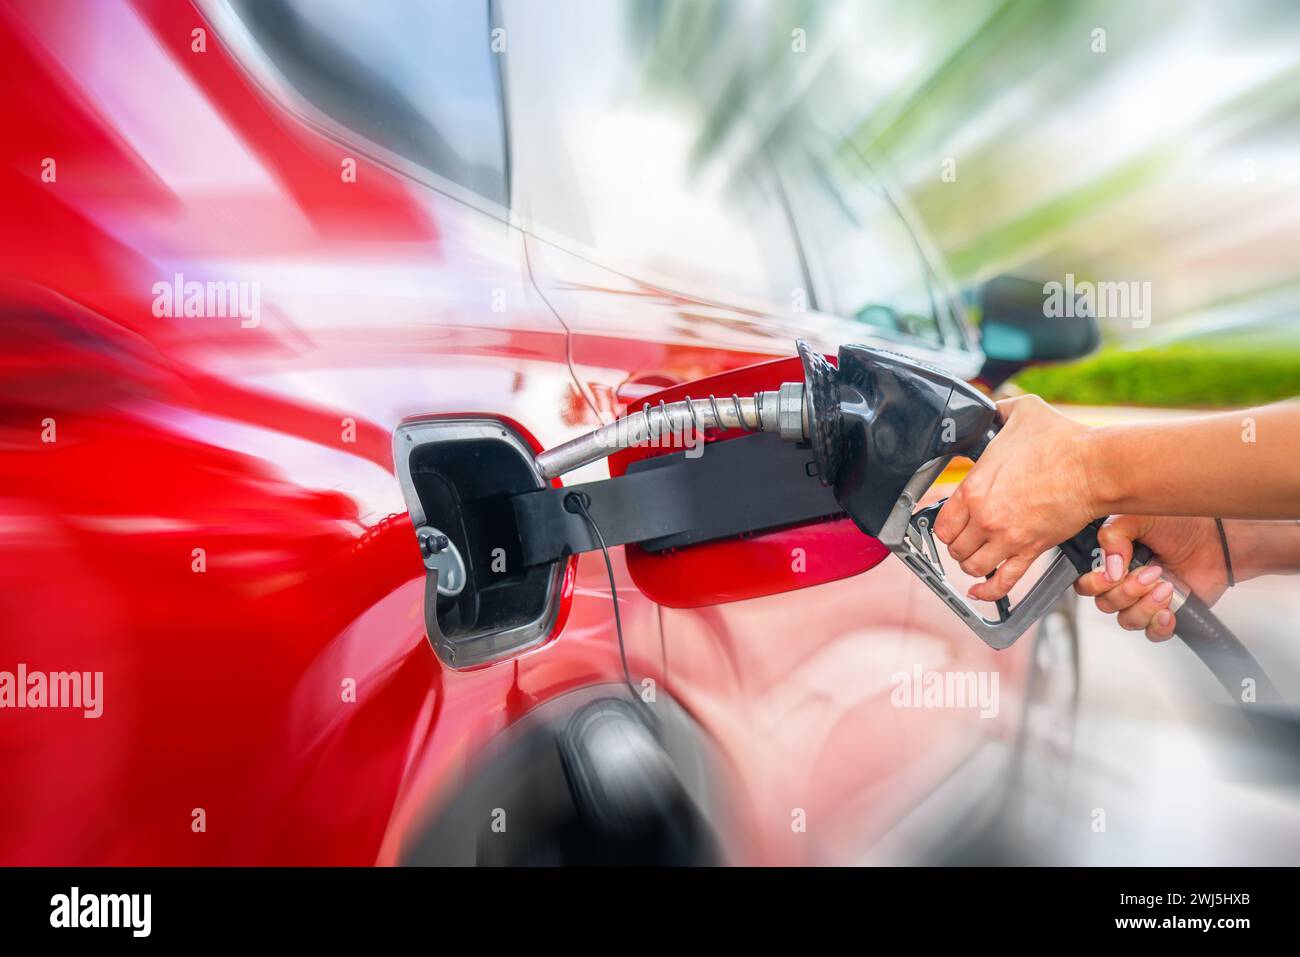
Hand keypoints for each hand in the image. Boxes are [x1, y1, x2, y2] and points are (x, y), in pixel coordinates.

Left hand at [934, 394, 1100, 601]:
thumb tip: (994, 409)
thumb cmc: (1062, 442)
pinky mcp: (1031, 550)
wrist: (1094, 467)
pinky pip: (1002, 582)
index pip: (941, 522)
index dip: (943, 525)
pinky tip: (981, 592)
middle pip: (954, 547)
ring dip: (971, 564)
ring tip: (976, 556)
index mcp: (974, 488)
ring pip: (972, 566)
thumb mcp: (1021, 413)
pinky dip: (988, 591)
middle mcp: (985, 517)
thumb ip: (1000, 411)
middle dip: (958, 544)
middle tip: (966, 539)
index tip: (950, 524)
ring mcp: (1007, 537)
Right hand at [1073, 515, 1228, 640]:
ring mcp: (1144, 600)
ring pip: (1126, 620)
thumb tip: (1109, 568)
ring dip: (1145, 606)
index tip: (1113, 575)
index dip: (1095, 584)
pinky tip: (1169, 611)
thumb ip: (1112, 535)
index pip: (1085, 584)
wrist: (1218, 540)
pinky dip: (1158, 626)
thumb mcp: (1139, 516)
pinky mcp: (1165, 614)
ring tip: (1165, 587)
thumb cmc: (1181, 523)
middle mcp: (1124, 582)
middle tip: (1150, 574)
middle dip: (1127, 592)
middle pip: (1105, 604)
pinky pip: (1151, 633)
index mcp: (1111, 561)